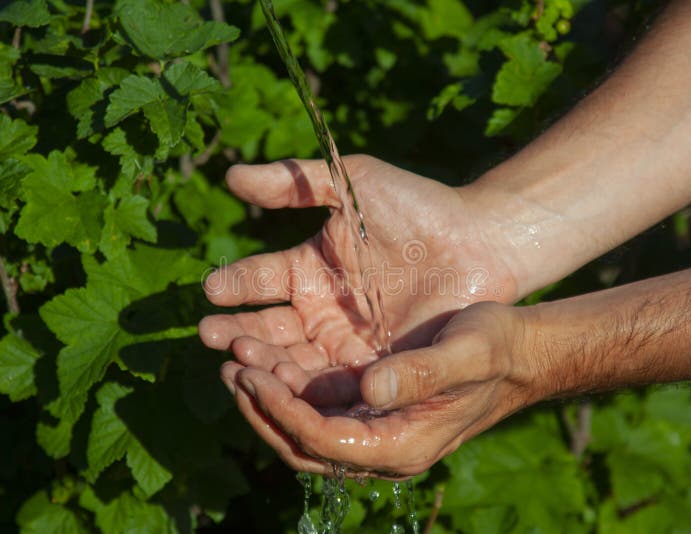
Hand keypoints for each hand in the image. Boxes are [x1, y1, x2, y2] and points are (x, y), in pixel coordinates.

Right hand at [200, 155, 519, 408]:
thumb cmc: (417, 206)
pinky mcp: (373, 370)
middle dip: (236, 332)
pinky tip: (283, 389)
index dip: (234, 285)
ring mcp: (344, 344)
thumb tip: (228, 176)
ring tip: (238, 361)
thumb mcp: (353, 183)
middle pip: (267, 328)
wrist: (480, 240)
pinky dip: (305, 388)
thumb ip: (295, 181)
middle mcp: (319, 312)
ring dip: (264, 363)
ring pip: (292, 360)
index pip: (259, 280)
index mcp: (309, 269)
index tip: (211, 290)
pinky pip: (332, 384)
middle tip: (211, 335)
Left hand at [221, 301, 535, 476]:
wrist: (518, 352)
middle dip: (262, 410)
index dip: (282, 411)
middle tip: (231, 368)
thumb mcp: (467, 354)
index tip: (251, 374)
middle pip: (304, 446)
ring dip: (269, 400)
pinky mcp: (373, 413)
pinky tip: (272, 359)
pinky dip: (291, 389)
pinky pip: (320, 411)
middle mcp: (384, 448)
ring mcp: (376, 433)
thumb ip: (421, 374)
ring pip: (306, 431)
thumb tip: (368, 390)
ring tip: (237, 361)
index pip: (324, 441)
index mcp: (403, 445)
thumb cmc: (497, 349)